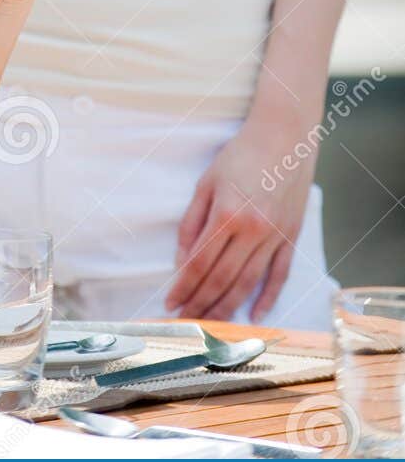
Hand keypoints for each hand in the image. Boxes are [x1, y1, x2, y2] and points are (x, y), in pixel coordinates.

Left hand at [165, 113, 314, 321]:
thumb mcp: (207, 182)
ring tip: (210, 323)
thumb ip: (192, 223)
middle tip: (186, 320)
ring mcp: (275, 237)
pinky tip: (253, 315)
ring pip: (248, 283)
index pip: (200, 263)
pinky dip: (267, 298)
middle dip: (201, 303)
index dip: (184, 286)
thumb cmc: (240, 155)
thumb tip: (182, 260)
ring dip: (227, 307)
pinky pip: (279, 276)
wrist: (284, 138)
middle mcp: (253, 230)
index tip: (171, 302)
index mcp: (227, 214)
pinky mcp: (291, 238)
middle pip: (223, 279)